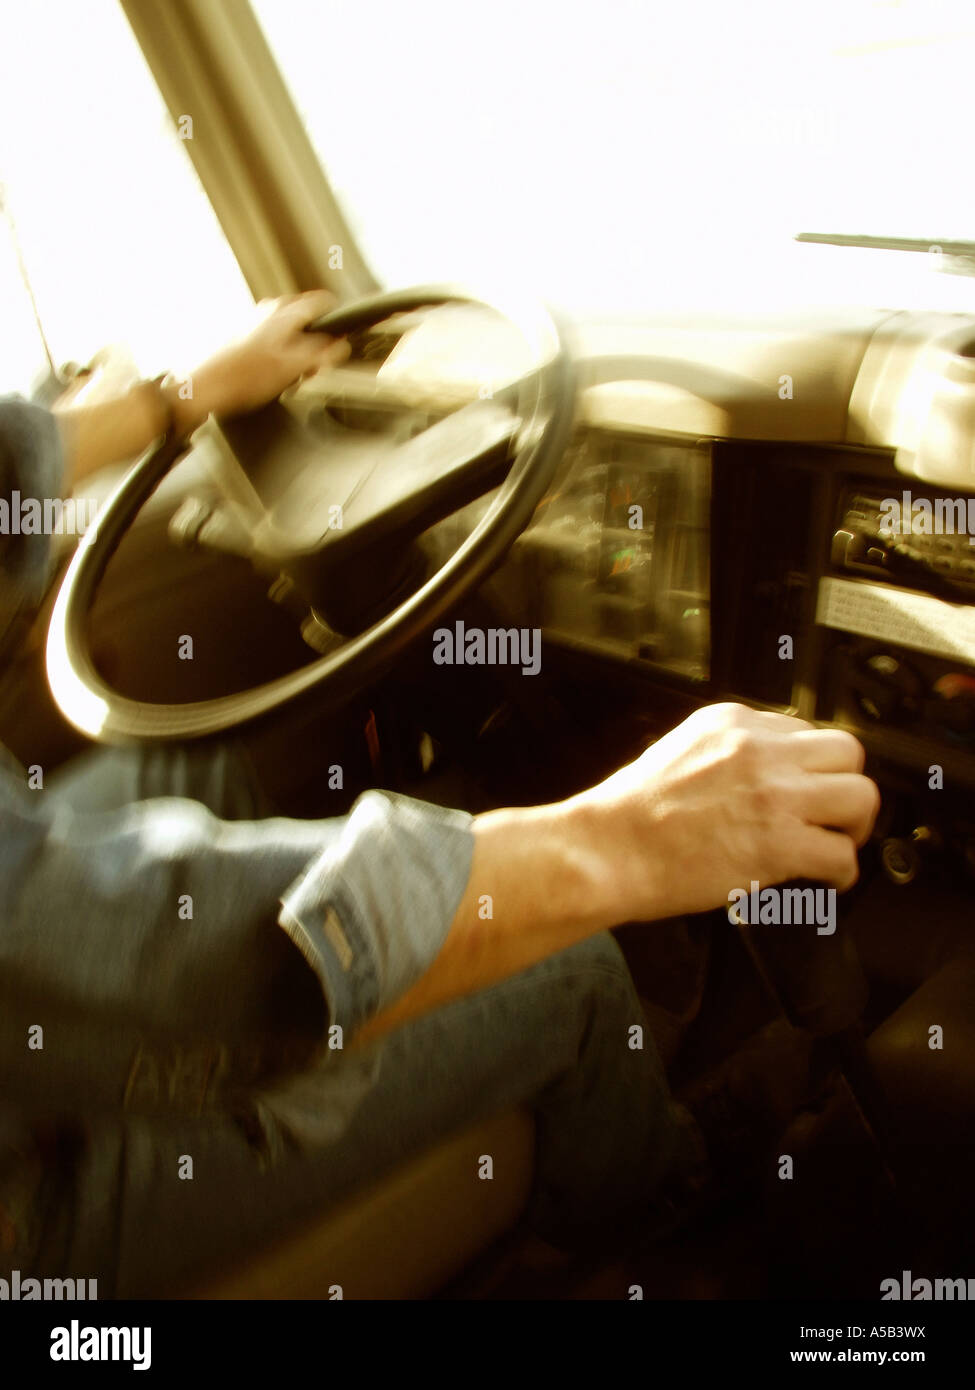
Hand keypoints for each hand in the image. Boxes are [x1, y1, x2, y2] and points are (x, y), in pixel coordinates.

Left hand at [170, 290, 350, 433]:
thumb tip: (342, 346)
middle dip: (319, 336)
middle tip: (322, 361)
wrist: (205, 387)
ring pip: (290, 327)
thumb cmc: (244, 377)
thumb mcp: (293, 367)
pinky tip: (278, 372)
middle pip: (306, 315)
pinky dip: (283, 351)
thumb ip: (322, 354)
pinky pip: (274, 338)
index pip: (322, 302)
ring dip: (300, 346)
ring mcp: (255, 320)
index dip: (338, 318)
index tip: (345, 334)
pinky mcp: (244, 335)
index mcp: (285, 312)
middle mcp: (270, 310)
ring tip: (299, 371)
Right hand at [563, 702, 880, 923]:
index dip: (809, 766)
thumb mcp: (677, 750)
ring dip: (854, 825)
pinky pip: (843, 855)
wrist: (607, 850)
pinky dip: (842, 873)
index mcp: (733, 723)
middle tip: (836, 813)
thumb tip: (755, 775)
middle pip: (846, 753)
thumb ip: (724, 753)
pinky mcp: (781, 844)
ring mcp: (775, 795)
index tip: (805, 788)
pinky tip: (826, 880)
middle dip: (846, 785)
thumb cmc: (628, 813)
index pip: (803, 731)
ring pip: (860, 797)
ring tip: (839, 842)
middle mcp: (761, 750)